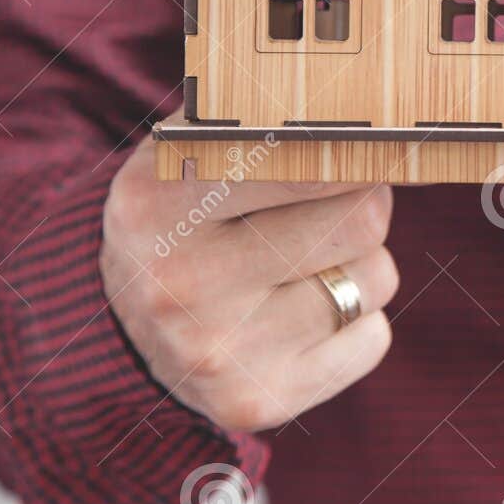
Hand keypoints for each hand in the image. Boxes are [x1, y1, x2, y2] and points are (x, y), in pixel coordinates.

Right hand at [101, 137, 398, 430]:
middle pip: (363, 218)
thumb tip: (370, 102)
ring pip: (375, 278)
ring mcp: (219, 350)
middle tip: (328, 201)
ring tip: (301, 262)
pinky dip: (357, 322)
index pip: (312, 157)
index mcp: (159, 200)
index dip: (361, 145)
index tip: (381, 140)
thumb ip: (269, 114)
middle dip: (363, 201)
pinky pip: (374, 338)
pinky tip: (300, 314)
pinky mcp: (258, 400)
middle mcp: (183, 281)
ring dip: (359, 263)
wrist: (122, 324)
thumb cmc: (186, 212)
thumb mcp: (195, 146)